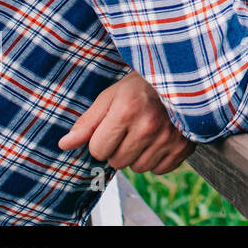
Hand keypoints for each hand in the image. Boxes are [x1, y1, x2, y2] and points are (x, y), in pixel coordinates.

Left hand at [59, 70, 195, 173]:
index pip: (98, 150)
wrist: (182, 78)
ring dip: (138, 155)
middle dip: (119, 149)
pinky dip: (157, 159)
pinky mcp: (184, 146)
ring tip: (146, 133)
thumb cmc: (142, 86)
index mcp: (126, 111)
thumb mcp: (111, 96)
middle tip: (131, 128)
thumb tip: (64, 145)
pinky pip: (159, 170)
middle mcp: (148, 126)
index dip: (101, 140)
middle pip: (117, 162)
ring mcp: (168, 137)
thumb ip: (88, 122)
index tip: (113, 127)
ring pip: (138, 168)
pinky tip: (160, 140)